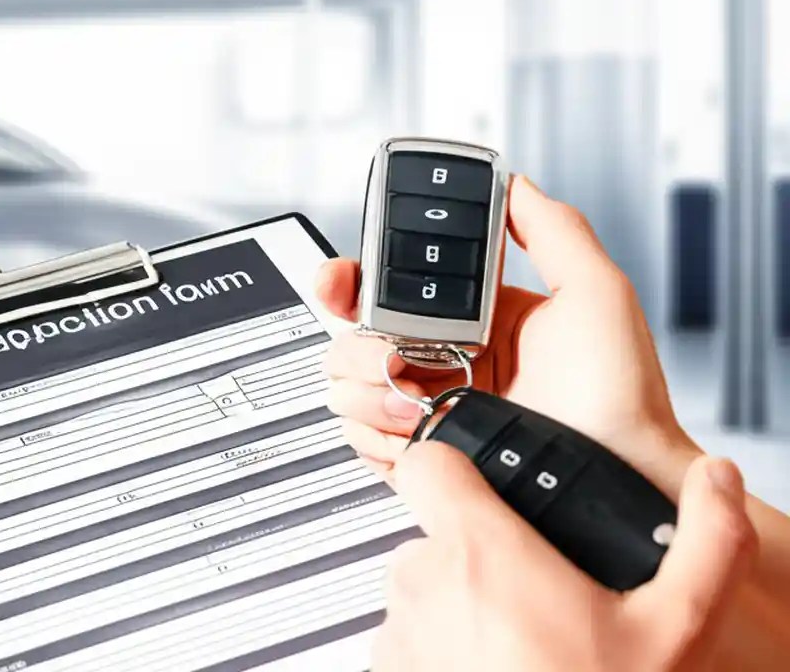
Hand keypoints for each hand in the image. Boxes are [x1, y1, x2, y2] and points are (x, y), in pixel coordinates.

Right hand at [317, 175, 701, 496]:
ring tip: (418, 401)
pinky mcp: (419, 456)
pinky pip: (359, 438)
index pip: (389, 285)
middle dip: (356, 342)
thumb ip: (554, 229)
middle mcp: (442, 362)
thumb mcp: (595, 293)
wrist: (615, 482)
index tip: (345, 281)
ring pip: (346, 386)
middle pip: (352, 336)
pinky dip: (374, 433)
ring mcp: (427, 410)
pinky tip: (413, 430)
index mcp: (474, 319)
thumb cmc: (620, 398)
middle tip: (388, 354)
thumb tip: (514, 183)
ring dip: (368, 390)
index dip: (351, 278)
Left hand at [374, 443, 755, 671]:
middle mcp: (423, 586)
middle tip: (540, 600)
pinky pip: (411, 642)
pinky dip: (443, 653)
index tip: (486, 489)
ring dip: (461, 609)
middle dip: (481, 556)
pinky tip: (498, 671)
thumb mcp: (678, 628)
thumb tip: (717, 480)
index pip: (431, 464)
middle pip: (438, 536)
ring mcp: (398, 636)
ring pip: (424, 592)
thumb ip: (705, 543)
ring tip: (524, 647)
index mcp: (480, 552)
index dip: (457, 468)